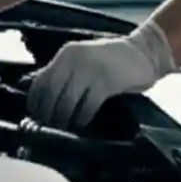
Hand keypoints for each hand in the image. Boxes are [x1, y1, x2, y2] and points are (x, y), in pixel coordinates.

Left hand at [25, 20, 175, 129]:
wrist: (144, 52)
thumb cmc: (112, 60)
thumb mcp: (83, 59)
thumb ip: (65, 72)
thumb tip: (43, 98)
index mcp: (66, 54)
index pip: (40, 81)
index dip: (35, 103)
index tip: (35, 117)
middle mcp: (74, 59)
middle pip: (51, 94)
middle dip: (48, 115)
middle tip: (50, 128)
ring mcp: (90, 70)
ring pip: (66, 102)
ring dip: (64, 120)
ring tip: (65, 129)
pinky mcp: (106, 83)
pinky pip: (87, 107)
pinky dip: (82, 119)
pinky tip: (83, 123)